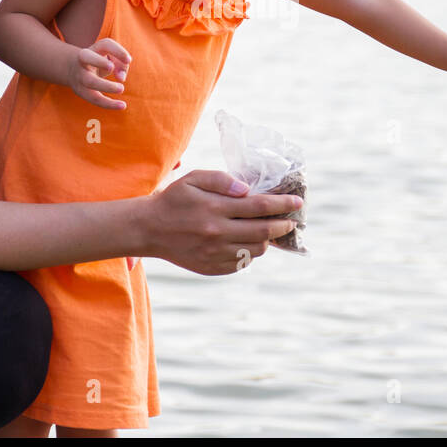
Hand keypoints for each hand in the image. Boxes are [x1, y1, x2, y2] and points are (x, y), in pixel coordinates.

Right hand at [67, 38, 130, 109]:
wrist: (74, 70)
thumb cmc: (101, 62)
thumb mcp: (111, 58)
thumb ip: (121, 64)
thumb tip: (121, 78)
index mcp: (94, 49)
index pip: (105, 44)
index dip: (117, 51)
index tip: (129, 60)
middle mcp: (83, 60)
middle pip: (87, 57)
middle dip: (99, 62)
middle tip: (111, 68)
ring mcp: (80, 76)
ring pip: (90, 81)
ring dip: (106, 86)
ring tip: (121, 89)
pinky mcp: (82, 91)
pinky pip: (94, 99)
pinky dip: (109, 104)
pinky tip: (122, 105)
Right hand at [139, 170, 300, 274]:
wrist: (148, 229)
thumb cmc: (174, 200)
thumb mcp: (193, 179)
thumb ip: (221, 180)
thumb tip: (247, 189)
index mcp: (215, 208)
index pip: (259, 206)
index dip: (282, 204)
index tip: (297, 202)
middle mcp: (217, 232)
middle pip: (263, 231)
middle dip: (282, 225)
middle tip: (290, 221)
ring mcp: (215, 253)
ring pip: (255, 250)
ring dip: (267, 240)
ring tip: (268, 231)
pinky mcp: (211, 267)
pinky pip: (241, 263)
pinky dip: (250, 253)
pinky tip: (248, 243)